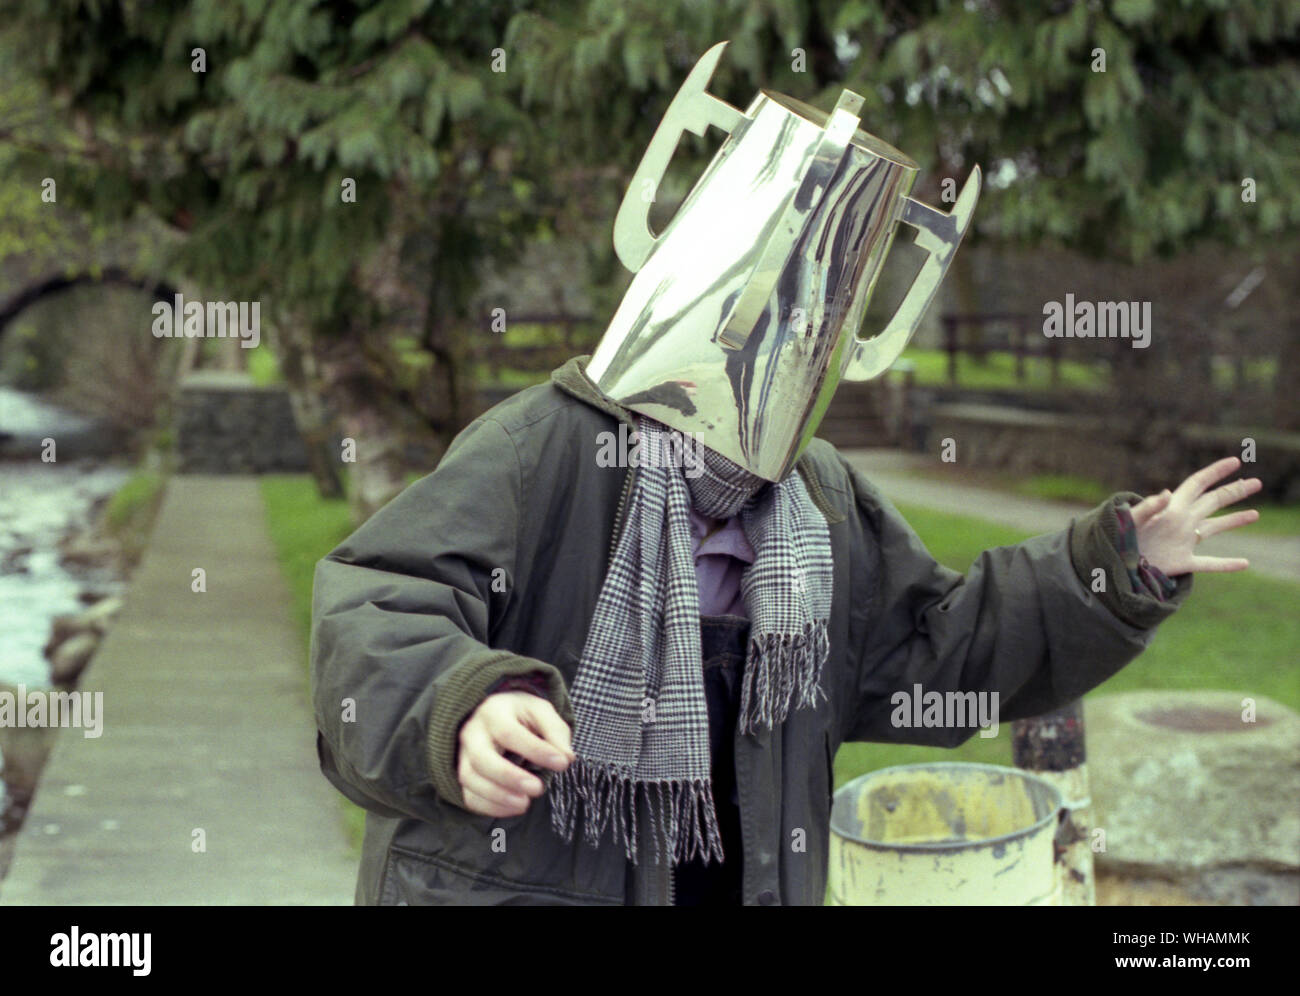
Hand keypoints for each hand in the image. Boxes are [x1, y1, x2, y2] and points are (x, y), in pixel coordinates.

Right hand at [458, 690, 575, 817]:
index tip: (561, 763)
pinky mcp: (462, 775)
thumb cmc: (519, 714)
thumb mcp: (540, 712)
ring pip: (470, 779)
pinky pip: (469, 796)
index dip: (535, 750)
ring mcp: (463, 755)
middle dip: (510, 777)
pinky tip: (514, 808)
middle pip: (481, 758)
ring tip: (525, 803)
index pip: (509, 733)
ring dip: (498, 796)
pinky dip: (490, 807)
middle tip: (537, 788)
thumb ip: (555, 731)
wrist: (491, 713)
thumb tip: (566, 757)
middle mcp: (473, 733)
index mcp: (493, 713)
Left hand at [1128, 456, 1260, 576]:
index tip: (1235, 461)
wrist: (1111, 564)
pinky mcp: (1180, 563)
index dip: (1215, 472)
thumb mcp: (1131, 520)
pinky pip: (1209, 564)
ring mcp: (1182, 542)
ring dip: (1235, 521)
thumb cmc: (1117, 539)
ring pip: (1215, 528)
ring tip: (1255, 514)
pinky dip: (1227, 564)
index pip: (1197, 484)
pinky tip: (1245, 563)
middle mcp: (1181, 522)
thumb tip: (1166, 494)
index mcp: (1171, 508)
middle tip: (1257, 482)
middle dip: (1234, 491)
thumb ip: (1148, 508)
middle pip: (1212, 502)